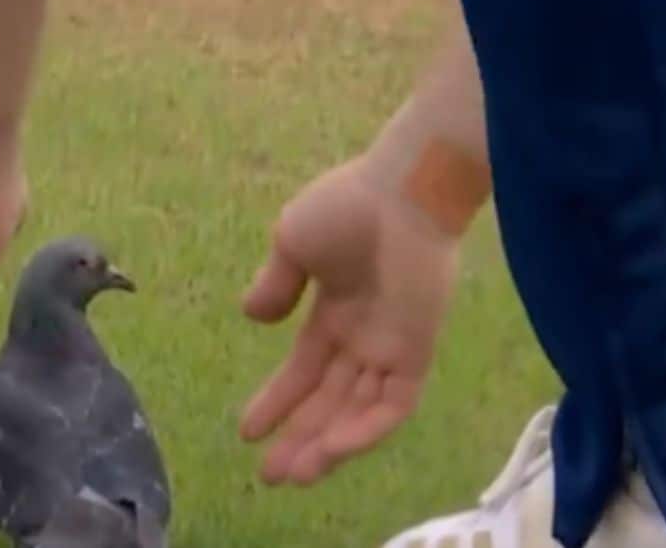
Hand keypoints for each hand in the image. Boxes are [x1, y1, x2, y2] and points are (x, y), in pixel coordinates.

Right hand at [239, 157, 459, 485]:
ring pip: (361, 410)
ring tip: (295, 474)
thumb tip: (253, 317)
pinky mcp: (418, 348)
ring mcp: (393, 343)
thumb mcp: (292, 242)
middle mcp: (366, 333)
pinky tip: (332, 449)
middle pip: (332, 399)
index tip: (247, 431)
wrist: (403, 190)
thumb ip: (276, 284)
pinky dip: (366, 430)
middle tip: (270, 475)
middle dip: (301, 437)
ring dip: (329, 445)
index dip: (278, 400)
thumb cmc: (348, 205)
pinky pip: (394, 404)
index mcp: (337, 309)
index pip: (306, 368)